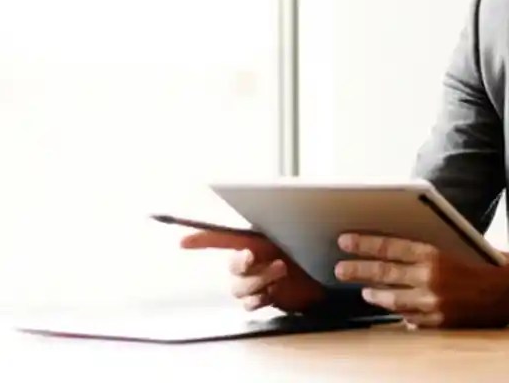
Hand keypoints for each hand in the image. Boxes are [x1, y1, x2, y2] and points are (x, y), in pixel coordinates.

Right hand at [181, 231, 325, 312]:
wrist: (325, 275)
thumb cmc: (308, 246)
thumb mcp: (295, 230)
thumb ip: (279, 219)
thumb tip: (274, 203)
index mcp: (252, 240)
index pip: (219, 238)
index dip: (200, 239)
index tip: (183, 242)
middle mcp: (248, 261)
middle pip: (232, 265)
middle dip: (240, 262)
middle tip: (252, 257)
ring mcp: (253, 282)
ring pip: (239, 287)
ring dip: (258, 279)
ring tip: (281, 270)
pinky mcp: (262, 299)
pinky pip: (249, 303)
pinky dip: (260, 298)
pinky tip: (273, 292)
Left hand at [333, 233, 508, 328]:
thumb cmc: (488, 262)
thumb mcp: (457, 245)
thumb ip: (428, 250)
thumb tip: (395, 249)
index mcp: (436, 255)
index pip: (389, 248)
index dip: (364, 244)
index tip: (344, 241)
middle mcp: (431, 281)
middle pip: (384, 275)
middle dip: (358, 270)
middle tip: (339, 267)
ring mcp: (433, 306)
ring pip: (392, 300)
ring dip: (375, 293)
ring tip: (363, 288)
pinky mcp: (439, 324)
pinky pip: (410, 318)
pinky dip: (400, 311)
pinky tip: (393, 306)